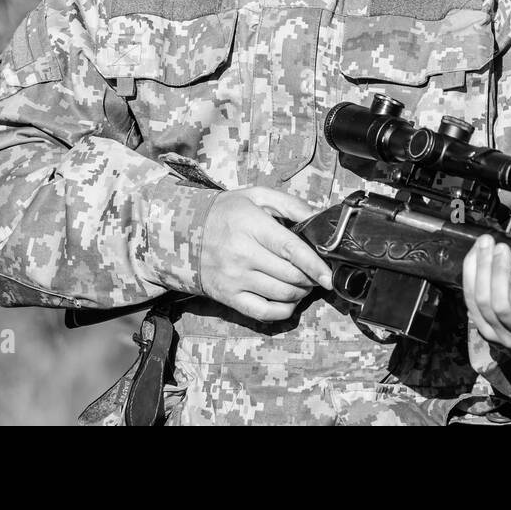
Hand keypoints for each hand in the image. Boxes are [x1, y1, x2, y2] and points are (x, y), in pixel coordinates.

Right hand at [199, 187, 332, 321]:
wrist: (181, 233)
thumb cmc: (226, 212)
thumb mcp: (257, 196)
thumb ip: (291, 204)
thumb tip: (319, 218)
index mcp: (251, 226)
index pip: (290, 249)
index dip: (314, 264)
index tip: (329, 275)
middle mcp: (242, 255)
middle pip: (290, 275)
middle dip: (311, 277)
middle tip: (316, 273)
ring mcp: (234, 279)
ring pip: (281, 295)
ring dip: (301, 292)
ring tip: (304, 283)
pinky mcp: (228, 297)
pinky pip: (263, 313)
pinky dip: (284, 310)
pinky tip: (289, 300)